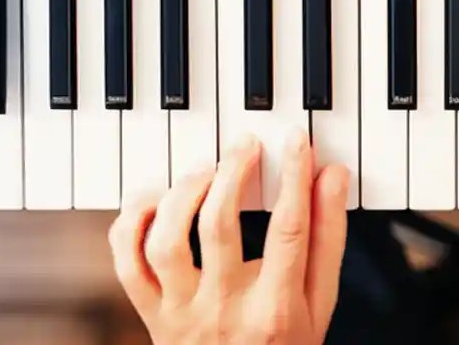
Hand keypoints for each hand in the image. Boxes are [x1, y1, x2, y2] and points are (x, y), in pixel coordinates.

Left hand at [109, 132, 349, 344]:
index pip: (287, 230)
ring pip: (166, 242)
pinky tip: (158, 201)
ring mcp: (181, 314)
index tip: (296, 143)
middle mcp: (224, 311)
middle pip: (219, 227)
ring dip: (184, 194)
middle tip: (245, 146)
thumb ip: (327, 238)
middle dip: (233, 173)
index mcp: (275, 310)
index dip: (294, 179)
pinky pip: (127, 263)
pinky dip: (134, 223)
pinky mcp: (152, 314)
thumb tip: (331, 178)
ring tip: (205, 171)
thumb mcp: (319, 303)